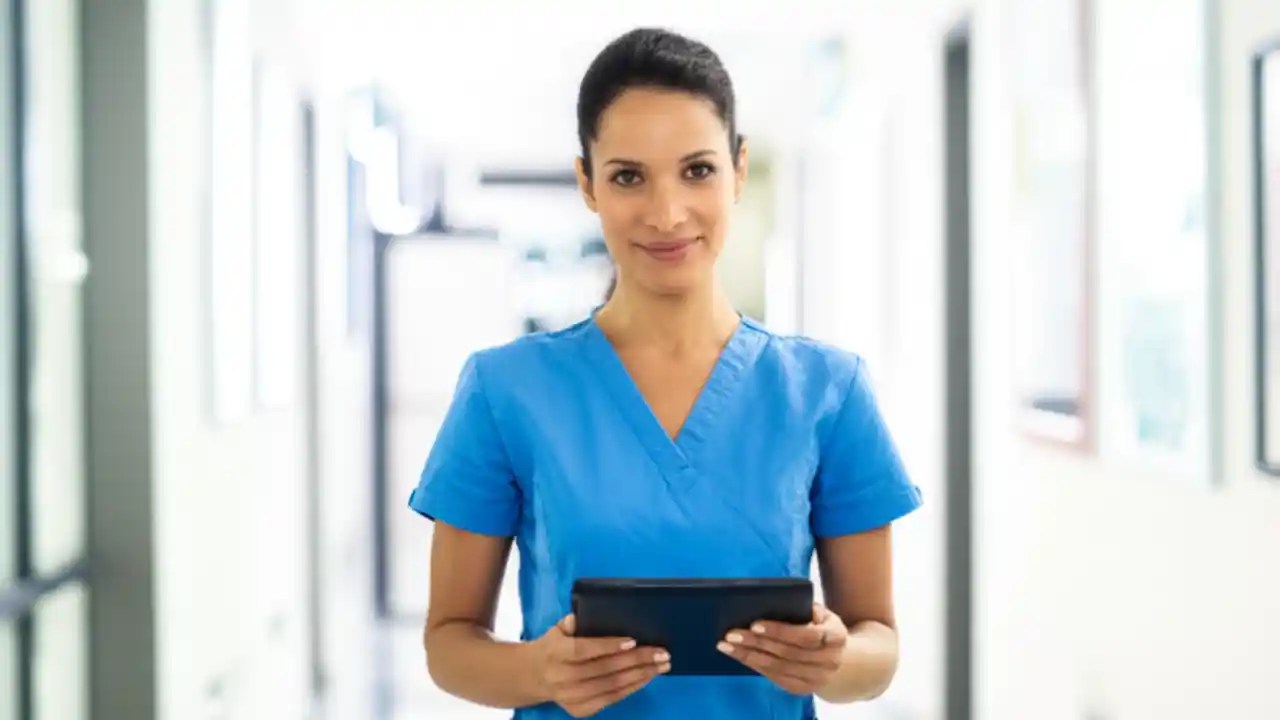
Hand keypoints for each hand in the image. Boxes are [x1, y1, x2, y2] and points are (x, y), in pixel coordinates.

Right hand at [531, 614, 669, 717]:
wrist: (534, 677)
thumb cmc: (554, 647)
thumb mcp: (557, 629)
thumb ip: (572, 622)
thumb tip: (586, 614)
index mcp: (556, 653)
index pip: (583, 650)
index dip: (608, 646)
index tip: (633, 640)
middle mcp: (562, 678)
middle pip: (605, 670)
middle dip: (637, 660)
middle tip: (662, 652)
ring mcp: (572, 697)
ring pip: (612, 686)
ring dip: (641, 675)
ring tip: (662, 665)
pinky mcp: (581, 710)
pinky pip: (612, 698)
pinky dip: (633, 687)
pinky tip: (647, 677)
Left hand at [717, 603, 848, 695]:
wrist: (837, 656)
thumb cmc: (820, 626)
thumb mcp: (820, 612)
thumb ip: (802, 607)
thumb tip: (770, 601)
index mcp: (836, 637)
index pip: (806, 636)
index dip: (780, 630)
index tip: (755, 623)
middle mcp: (830, 661)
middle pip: (787, 653)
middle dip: (757, 642)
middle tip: (732, 633)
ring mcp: (817, 678)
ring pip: (778, 668)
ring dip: (749, 656)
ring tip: (727, 645)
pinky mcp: (803, 689)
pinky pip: (775, 678)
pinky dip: (755, 666)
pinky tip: (739, 655)